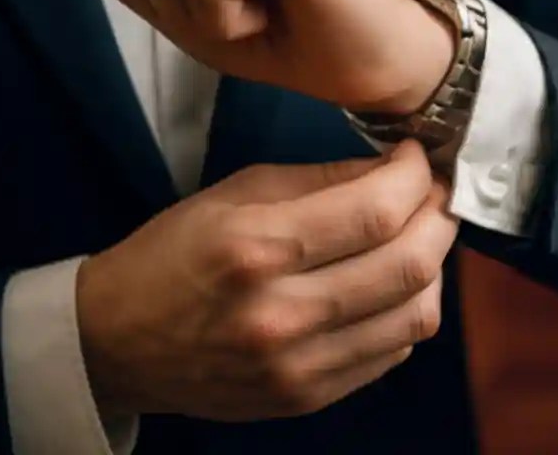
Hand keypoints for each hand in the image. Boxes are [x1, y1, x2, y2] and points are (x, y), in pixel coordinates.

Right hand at [76, 140, 458, 420]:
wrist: (118, 342)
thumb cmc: (174, 255)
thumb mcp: (235, 193)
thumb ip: (321, 180)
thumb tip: (394, 169)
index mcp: (254, 247)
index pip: (375, 212)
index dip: (415, 178)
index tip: (417, 159)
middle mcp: (280, 312)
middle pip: (410, 264)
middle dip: (439, 217)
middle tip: (433, 194)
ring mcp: (297, 365)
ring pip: (416, 315)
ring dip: (433, 266)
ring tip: (418, 237)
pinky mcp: (308, 397)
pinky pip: (392, 352)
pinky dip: (405, 310)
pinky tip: (387, 284)